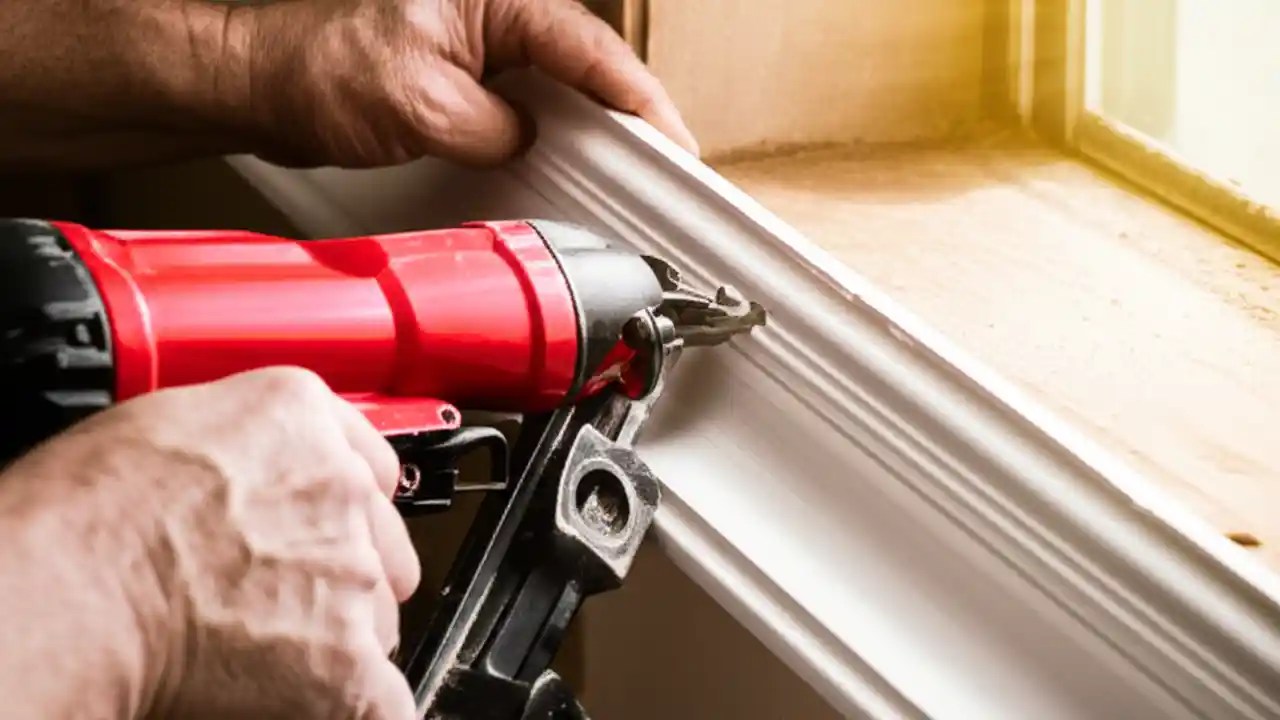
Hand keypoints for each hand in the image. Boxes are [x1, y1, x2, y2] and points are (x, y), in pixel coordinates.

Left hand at [0, 0, 696, 169]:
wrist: (262, 86)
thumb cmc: (317, 68)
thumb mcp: (417, 102)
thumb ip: (490, 125)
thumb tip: (526, 141)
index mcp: (497, 1)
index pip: (592, 51)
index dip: (641, 102)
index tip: (674, 144)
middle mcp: (496, 20)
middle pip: (590, 70)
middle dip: (633, 120)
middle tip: (670, 172)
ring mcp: (483, 54)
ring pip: (564, 95)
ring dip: (597, 135)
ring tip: (634, 178)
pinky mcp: (467, 86)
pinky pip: (530, 114)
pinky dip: (556, 145)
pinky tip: (571, 173)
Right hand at [0, 367, 418, 718]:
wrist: (70, 587)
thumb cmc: (82, 516)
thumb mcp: (171, 427)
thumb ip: (240, 449)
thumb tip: (238, 481)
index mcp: (298, 419)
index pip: (368, 465)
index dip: (347, 506)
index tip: (331, 525)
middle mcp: (340, 488)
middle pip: (379, 545)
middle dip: (342, 573)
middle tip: (278, 596)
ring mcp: (351, 573)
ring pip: (377, 620)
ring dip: (336, 639)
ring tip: (256, 650)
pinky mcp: (346, 659)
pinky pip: (385, 699)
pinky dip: (357, 707)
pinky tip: (326, 705)